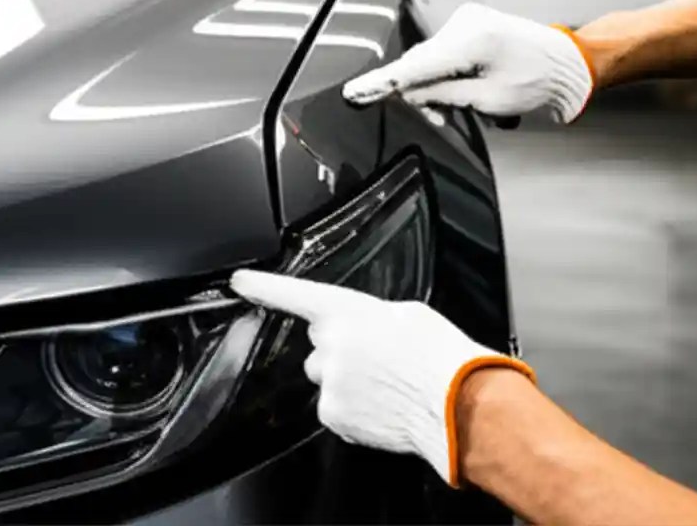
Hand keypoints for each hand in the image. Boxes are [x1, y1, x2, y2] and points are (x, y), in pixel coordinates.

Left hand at [229, 269, 533, 485]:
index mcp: (348, 312)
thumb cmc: (442, 358)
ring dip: (348, 381)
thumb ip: (373, 318)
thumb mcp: (409, 316)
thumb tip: (368, 330)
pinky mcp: (333, 415)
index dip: (262, 286)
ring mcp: (329, 382)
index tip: (239, 282)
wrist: (456, 404)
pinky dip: (354, 410)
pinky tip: (381, 407)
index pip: (294, 294)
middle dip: (340, 351)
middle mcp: (331, 345)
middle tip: (377, 361)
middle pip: (320, 346)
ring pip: (327, 379)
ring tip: (386, 386)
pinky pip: (335, 408)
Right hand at [342, 2, 593, 122]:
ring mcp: (466, 19)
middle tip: (441, 117)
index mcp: (471, 40)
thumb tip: (407, 94)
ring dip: (436, 84)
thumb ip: (442, 96)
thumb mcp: (488, 99)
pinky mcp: (469, 22)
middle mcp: (464, 22)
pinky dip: (446, 72)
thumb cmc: (537, 82)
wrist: (568, 63)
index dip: (383, 83)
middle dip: (421, 92)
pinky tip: (464, 86)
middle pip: (420, 63)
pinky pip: (442, 51)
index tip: (355, 92)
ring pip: (430, 59)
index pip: (414, 66)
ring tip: (462, 104)